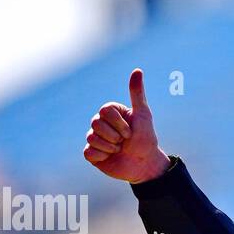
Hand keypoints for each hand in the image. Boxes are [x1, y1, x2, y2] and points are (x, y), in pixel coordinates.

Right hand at [82, 69, 170, 183]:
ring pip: (91, 138)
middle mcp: (100, 124)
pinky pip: (88, 152)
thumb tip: (138, 70)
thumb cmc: (146, 138)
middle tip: (125, 141)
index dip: (119, 124)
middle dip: (115, 136)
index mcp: (110, 113)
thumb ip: (137, 94)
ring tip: (120, 150)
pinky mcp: (92, 154)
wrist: (145, 164)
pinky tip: (110, 157)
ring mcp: (95, 138)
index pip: (104, 111)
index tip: (130, 130)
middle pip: (95, 123)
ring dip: (110, 147)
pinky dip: (102, 156)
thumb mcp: (143, 115)